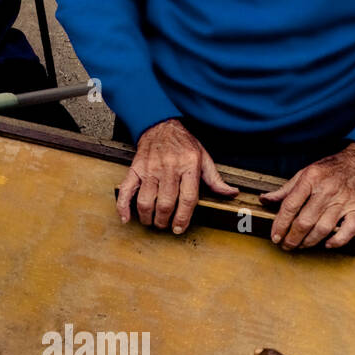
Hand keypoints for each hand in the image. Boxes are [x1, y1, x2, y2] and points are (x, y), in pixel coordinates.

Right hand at [117, 118, 238, 233]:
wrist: (160, 125)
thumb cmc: (183, 144)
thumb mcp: (204, 158)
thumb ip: (215, 179)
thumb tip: (231, 193)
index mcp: (188, 166)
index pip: (187, 198)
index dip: (183, 217)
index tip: (179, 228)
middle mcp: (169, 168)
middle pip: (165, 203)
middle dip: (164, 221)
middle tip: (165, 225)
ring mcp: (150, 169)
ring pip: (145, 201)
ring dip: (148, 218)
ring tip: (151, 222)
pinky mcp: (135, 170)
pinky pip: (126, 190)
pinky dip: (123, 207)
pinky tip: (126, 218)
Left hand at [262, 142, 354, 249]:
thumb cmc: (332, 168)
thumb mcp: (306, 173)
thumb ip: (285, 190)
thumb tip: (265, 200)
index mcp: (311, 179)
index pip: (290, 206)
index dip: (280, 224)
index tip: (275, 236)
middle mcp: (327, 190)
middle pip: (305, 222)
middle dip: (292, 238)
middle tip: (286, 245)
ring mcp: (343, 200)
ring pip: (323, 229)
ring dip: (309, 242)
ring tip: (301, 245)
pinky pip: (348, 230)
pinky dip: (337, 241)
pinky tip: (327, 244)